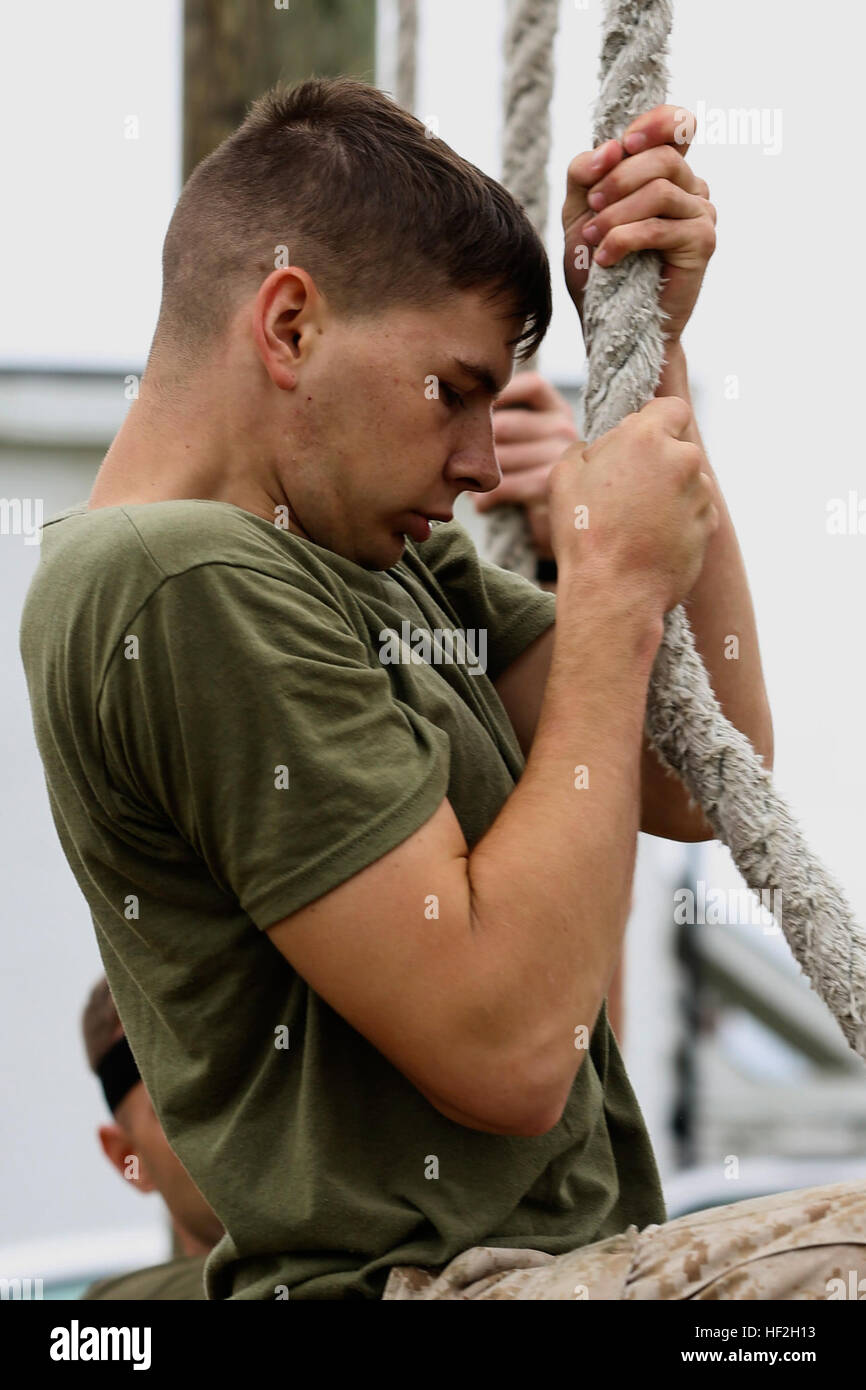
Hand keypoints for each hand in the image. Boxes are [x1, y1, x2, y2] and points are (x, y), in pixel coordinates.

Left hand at [472, 372, 579, 559]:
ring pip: (501, 456)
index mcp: (558, 411)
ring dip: (476, 474)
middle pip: (507, 424)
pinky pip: (506, 485)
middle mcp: (565, 428)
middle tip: (455, 459)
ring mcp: (561, 457)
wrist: (564, 529)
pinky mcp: (551, 487)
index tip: (471, 408)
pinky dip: (486, 498)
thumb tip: (456, 406)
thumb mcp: (524, 445)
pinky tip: (481, 506)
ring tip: (466, 486)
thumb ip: (505, 422)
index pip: (532, 385)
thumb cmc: (530, 481)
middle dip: (476, 444)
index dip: (500, 393)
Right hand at [548, 396, 718, 613]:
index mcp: (647, 438)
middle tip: (625, 489)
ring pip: (686, 481)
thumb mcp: (563, 477)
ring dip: (668, 492)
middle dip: (657, 461)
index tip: (639, 441)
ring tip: (635, 522)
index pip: (671, 407)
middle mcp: (683, 459)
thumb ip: (584, 448)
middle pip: (677, 447)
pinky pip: (694, 512)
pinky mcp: (709, 526)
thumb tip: (594, 448)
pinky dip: (678, 520)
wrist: (613, 593)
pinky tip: (651, 540)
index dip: (655, 421)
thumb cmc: (583, 533)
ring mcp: (700, 494)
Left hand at [562, 105, 716, 345]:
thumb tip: (611, 147)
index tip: (624, 144)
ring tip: (594, 239)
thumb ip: (584, 173)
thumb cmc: (597, 269)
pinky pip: (661, 226)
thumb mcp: (579, 213)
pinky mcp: (702, 242)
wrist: (612, 323)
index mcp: (666, 173)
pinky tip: (605, 259)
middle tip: (593, 208)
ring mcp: (701, 214)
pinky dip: (625, 239)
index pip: (677, 126)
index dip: (655, 123)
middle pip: (662, 157)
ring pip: (660, 189)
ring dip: (617, 214)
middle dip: (618, 180)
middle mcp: (691, 188)